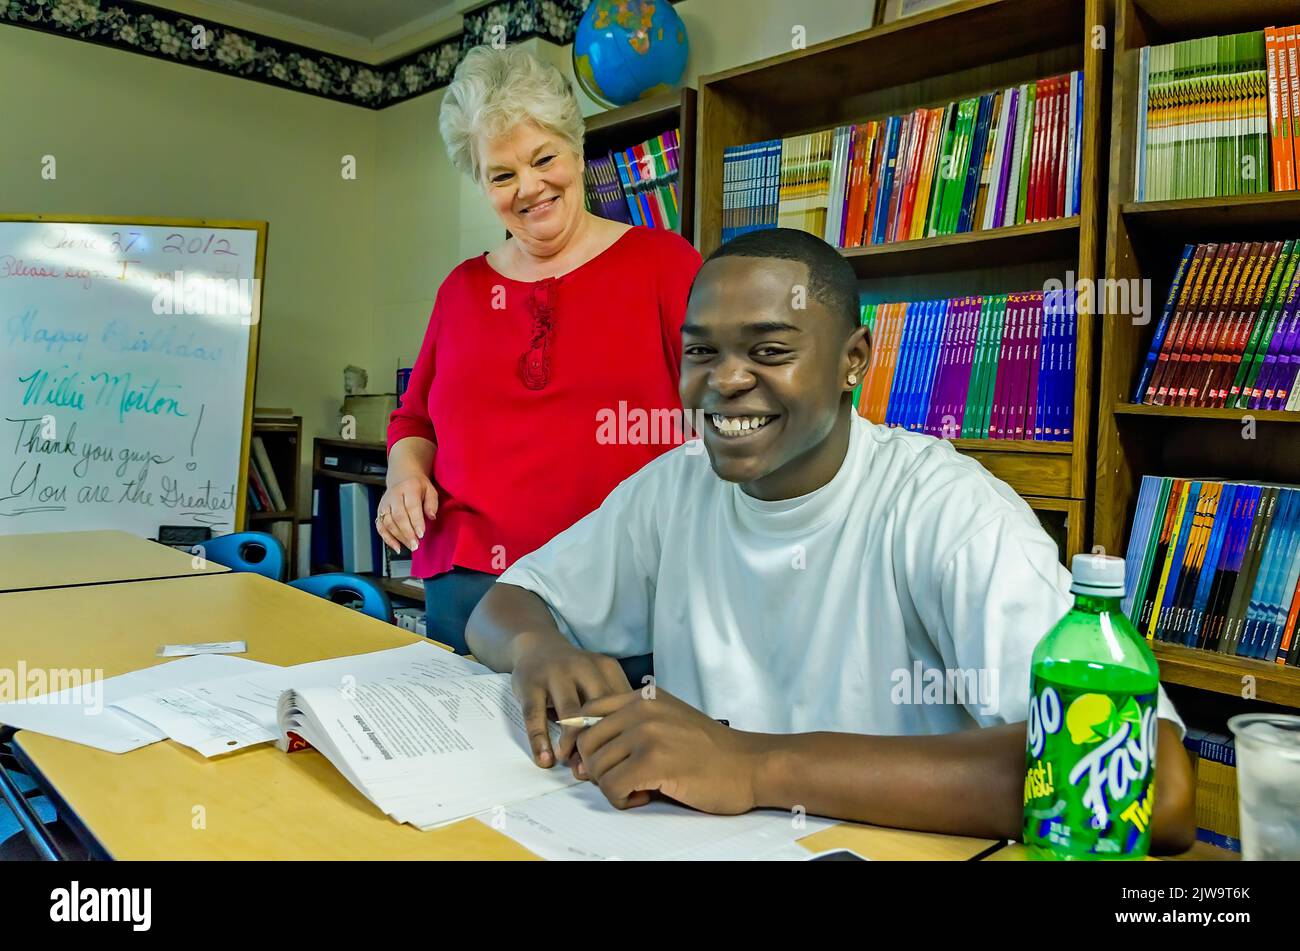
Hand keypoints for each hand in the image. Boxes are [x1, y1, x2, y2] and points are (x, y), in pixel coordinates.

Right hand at [376, 473, 437, 552]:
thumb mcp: (430, 489)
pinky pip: (380, 527)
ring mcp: (385, 504)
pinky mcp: (379, 511)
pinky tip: (397, 547)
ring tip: (410, 546)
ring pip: (388, 523)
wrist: (402, 477)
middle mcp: (394, 496)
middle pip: (398, 516)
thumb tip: (432, 517)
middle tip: (415, 544)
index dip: (416, 521)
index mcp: (408, 488)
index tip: (421, 534)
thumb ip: (432, 503)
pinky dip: (387, 538)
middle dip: (407, 532)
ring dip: (399, 537)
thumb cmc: (418, 486)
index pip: (411, 506)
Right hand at [510, 640, 630, 767]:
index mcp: (606, 669)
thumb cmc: (573, 675)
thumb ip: (605, 712)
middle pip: (599, 710)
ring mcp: (555, 674)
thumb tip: (612, 760)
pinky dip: (540, 741)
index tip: (617, 760)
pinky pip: (535, 715)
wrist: (536, 645)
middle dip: (598, 742)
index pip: (620, 705)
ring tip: (568, 763)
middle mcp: (584, 668)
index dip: (621, 735)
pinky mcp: (530, 683)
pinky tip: (544, 759)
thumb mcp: (596, 682)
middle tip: (593, 768)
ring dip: (570, 744)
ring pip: (570, 713)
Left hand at [573, 689, 763, 814]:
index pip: (586, 713)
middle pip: (586, 743)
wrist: (748, 765)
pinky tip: (646, 796)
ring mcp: (647, 733)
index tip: (590, 762)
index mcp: (642, 697)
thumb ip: (629, 727)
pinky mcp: (654, 761)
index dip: (579, 742)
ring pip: (597, 768)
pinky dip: (623, 800)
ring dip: (613, 787)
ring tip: (641, 788)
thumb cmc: (709, 750)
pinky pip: (613, 787)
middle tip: (622, 781)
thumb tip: (582, 756)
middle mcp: (641, 709)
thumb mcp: (667, 721)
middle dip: (596, 769)